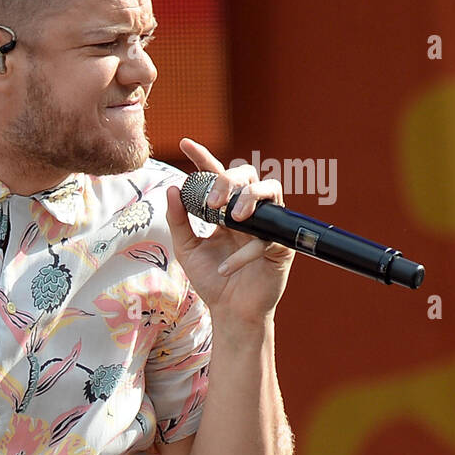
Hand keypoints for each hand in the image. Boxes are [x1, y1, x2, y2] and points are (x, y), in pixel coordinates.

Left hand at [165, 137, 294, 325]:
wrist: (229, 311)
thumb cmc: (211, 278)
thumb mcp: (186, 249)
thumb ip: (179, 221)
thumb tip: (172, 189)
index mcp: (225, 209)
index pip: (216, 176)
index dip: (203, 157)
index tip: (185, 143)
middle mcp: (248, 212)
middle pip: (247, 175)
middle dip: (228, 181)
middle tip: (211, 203)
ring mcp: (267, 226)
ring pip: (271, 191)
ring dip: (250, 198)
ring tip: (230, 219)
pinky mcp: (282, 246)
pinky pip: (268, 238)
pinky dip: (244, 253)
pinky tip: (225, 268)